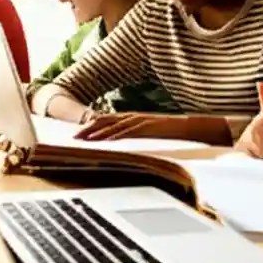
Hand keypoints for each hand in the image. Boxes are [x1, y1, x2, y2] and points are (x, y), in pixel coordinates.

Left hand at [74, 113, 197, 140]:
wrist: (188, 127)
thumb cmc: (168, 133)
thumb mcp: (147, 134)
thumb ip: (134, 136)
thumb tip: (121, 145)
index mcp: (131, 118)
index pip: (107, 121)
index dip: (91, 127)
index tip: (78, 134)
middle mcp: (132, 117)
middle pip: (105, 120)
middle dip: (89, 128)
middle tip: (74, 136)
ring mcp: (139, 121)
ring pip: (114, 125)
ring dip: (98, 132)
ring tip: (84, 138)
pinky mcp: (147, 127)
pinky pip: (128, 131)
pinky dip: (116, 135)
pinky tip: (106, 140)